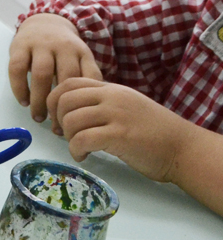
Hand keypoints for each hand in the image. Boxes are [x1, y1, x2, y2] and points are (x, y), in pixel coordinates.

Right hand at [8, 13, 101, 122]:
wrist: (45, 21)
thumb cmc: (64, 50)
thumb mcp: (80, 60)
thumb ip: (84, 80)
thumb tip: (89, 115)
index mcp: (82, 53)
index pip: (89, 78)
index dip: (85, 102)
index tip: (80, 121)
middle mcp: (64, 47)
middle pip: (65, 78)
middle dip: (61, 105)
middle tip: (57, 126)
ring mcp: (41, 45)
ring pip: (41, 74)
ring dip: (39, 100)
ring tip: (38, 118)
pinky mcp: (20, 45)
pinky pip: (18, 69)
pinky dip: (20, 88)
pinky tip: (23, 102)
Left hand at [47, 77, 188, 182]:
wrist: (183, 147)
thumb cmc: (154, 131)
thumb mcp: (126, 106)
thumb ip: (102, 103)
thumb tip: (70, 111)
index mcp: (111, 89)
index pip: (70, 83)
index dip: (55, 100)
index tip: (56, 117)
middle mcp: (112, 97)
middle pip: (65, 100)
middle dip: (57, 119)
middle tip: (64, 134)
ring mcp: (116, 115)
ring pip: (71, 120)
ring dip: (67, 137)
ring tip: (78, 147)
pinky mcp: (120, 136)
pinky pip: (82, 139)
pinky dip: (76, 150)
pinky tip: (84, 156)